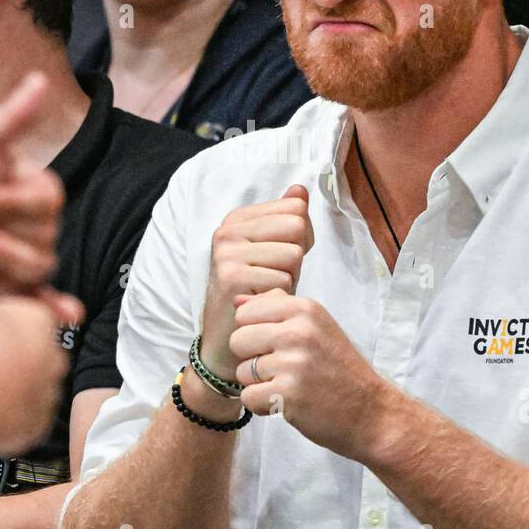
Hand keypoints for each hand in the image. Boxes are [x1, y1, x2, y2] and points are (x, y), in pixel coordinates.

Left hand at [0, 72, 81, 322]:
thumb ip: (12, 116)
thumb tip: (41, 80)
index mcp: (33, 189)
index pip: (51, 202)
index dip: (13, 204)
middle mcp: (32, 224)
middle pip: (48, 238)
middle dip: (3, 235)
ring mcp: (19, 256)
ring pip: (41, 267)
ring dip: (6, 263)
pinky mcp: (4, 284)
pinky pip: (39, 297)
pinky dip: (56, 306)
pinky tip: (69, 316)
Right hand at [0, 262, 68, 456]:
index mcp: (41, 322)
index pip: (29, 316)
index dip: (3, 322)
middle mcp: (54, 356)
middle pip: (34, 352)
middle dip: (13, 355)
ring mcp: (49, 392)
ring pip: (34, 386)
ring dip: (14, 386)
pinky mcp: (39, 424)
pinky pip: (27, 418)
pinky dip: (12, 416)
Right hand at [199, 185, 313, 379]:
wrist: (227, 338)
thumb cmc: (254, 292)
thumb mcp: (270, 251)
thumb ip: (285, 219)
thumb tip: (300, 190)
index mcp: (238, 219)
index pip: (295, 208)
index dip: (301, 235)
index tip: (280, 255)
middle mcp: (228, 231)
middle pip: (296, 226)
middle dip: (297, 256)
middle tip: (275, 276)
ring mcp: (227, 254)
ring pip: (293, 254)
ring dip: (290, 278)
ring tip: (268, 289)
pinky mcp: (231, 278)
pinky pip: (283, 279)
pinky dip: (281, 295)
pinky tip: (262, 301)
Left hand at [229, 289, 392, 460]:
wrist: (372, 413)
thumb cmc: (339, 369)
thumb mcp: (316, 326)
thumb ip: (276, 309)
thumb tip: (237, 299)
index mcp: (305, 308)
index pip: (244, 312)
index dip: (254, 333)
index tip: (278, 346)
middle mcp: (299, 331)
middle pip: (237, 341)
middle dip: (252, 360)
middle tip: (283, 370)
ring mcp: (294, 363)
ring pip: (241, 372)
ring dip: (260, 385)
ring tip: (290, 387)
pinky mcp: (289, 394)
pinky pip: (248, 397)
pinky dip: (263, 406)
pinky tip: (288, 403)